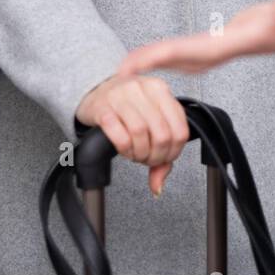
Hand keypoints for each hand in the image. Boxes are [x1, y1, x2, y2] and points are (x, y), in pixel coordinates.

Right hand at [75, 74, 189, 196]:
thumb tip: (158, 185)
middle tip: (147, 160)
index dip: (174, 153)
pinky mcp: (102, 109)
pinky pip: (120, 137)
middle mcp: (142, 89)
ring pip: (141, 134)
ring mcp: (120, 96)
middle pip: (162, 135)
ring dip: (140, 154)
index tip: (164, 158)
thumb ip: (161, 148)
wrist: (94, 92)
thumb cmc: (126, 106)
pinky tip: (124, 150)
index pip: (180, 130)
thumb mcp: (149, 118)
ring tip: (135, 155)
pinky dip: (125, 150)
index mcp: (159, 89)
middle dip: (156, 156)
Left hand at [118, 0, 274, 77]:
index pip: (202, 50)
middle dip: (157, 63)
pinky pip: (216, 48)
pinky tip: (186, 54)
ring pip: (204, 55)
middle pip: (195, 57)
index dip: (166, 56)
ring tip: (141, 63)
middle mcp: (251, 40)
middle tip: (120, 70)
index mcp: (259, 35)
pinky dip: (193, 52)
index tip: (136, 65)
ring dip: (172, 59)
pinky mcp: (260, 32)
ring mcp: (254, 38)